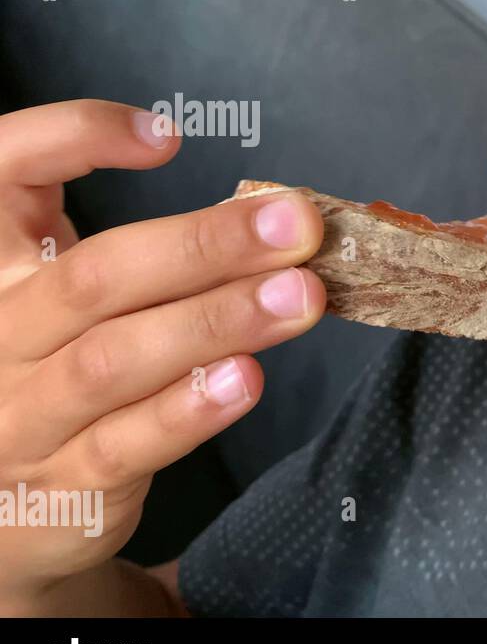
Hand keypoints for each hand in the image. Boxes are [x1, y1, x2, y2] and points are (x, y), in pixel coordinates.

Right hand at [0, 99, 325, 606]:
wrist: (1, 509)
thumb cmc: (52, 372)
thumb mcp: (60, 295)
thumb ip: (141, 249)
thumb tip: (265, 213)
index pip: (5, 172)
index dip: (73, 137)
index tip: (166, 135)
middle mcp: (0, 333)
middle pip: (93, 276)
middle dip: (204, 244)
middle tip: (295, 223)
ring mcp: (27, 414)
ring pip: (116, 359)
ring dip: (217, 321)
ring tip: (300, 295)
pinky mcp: (67, 483)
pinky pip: (128, 443)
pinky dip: (191, 409)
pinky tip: (248, 377)